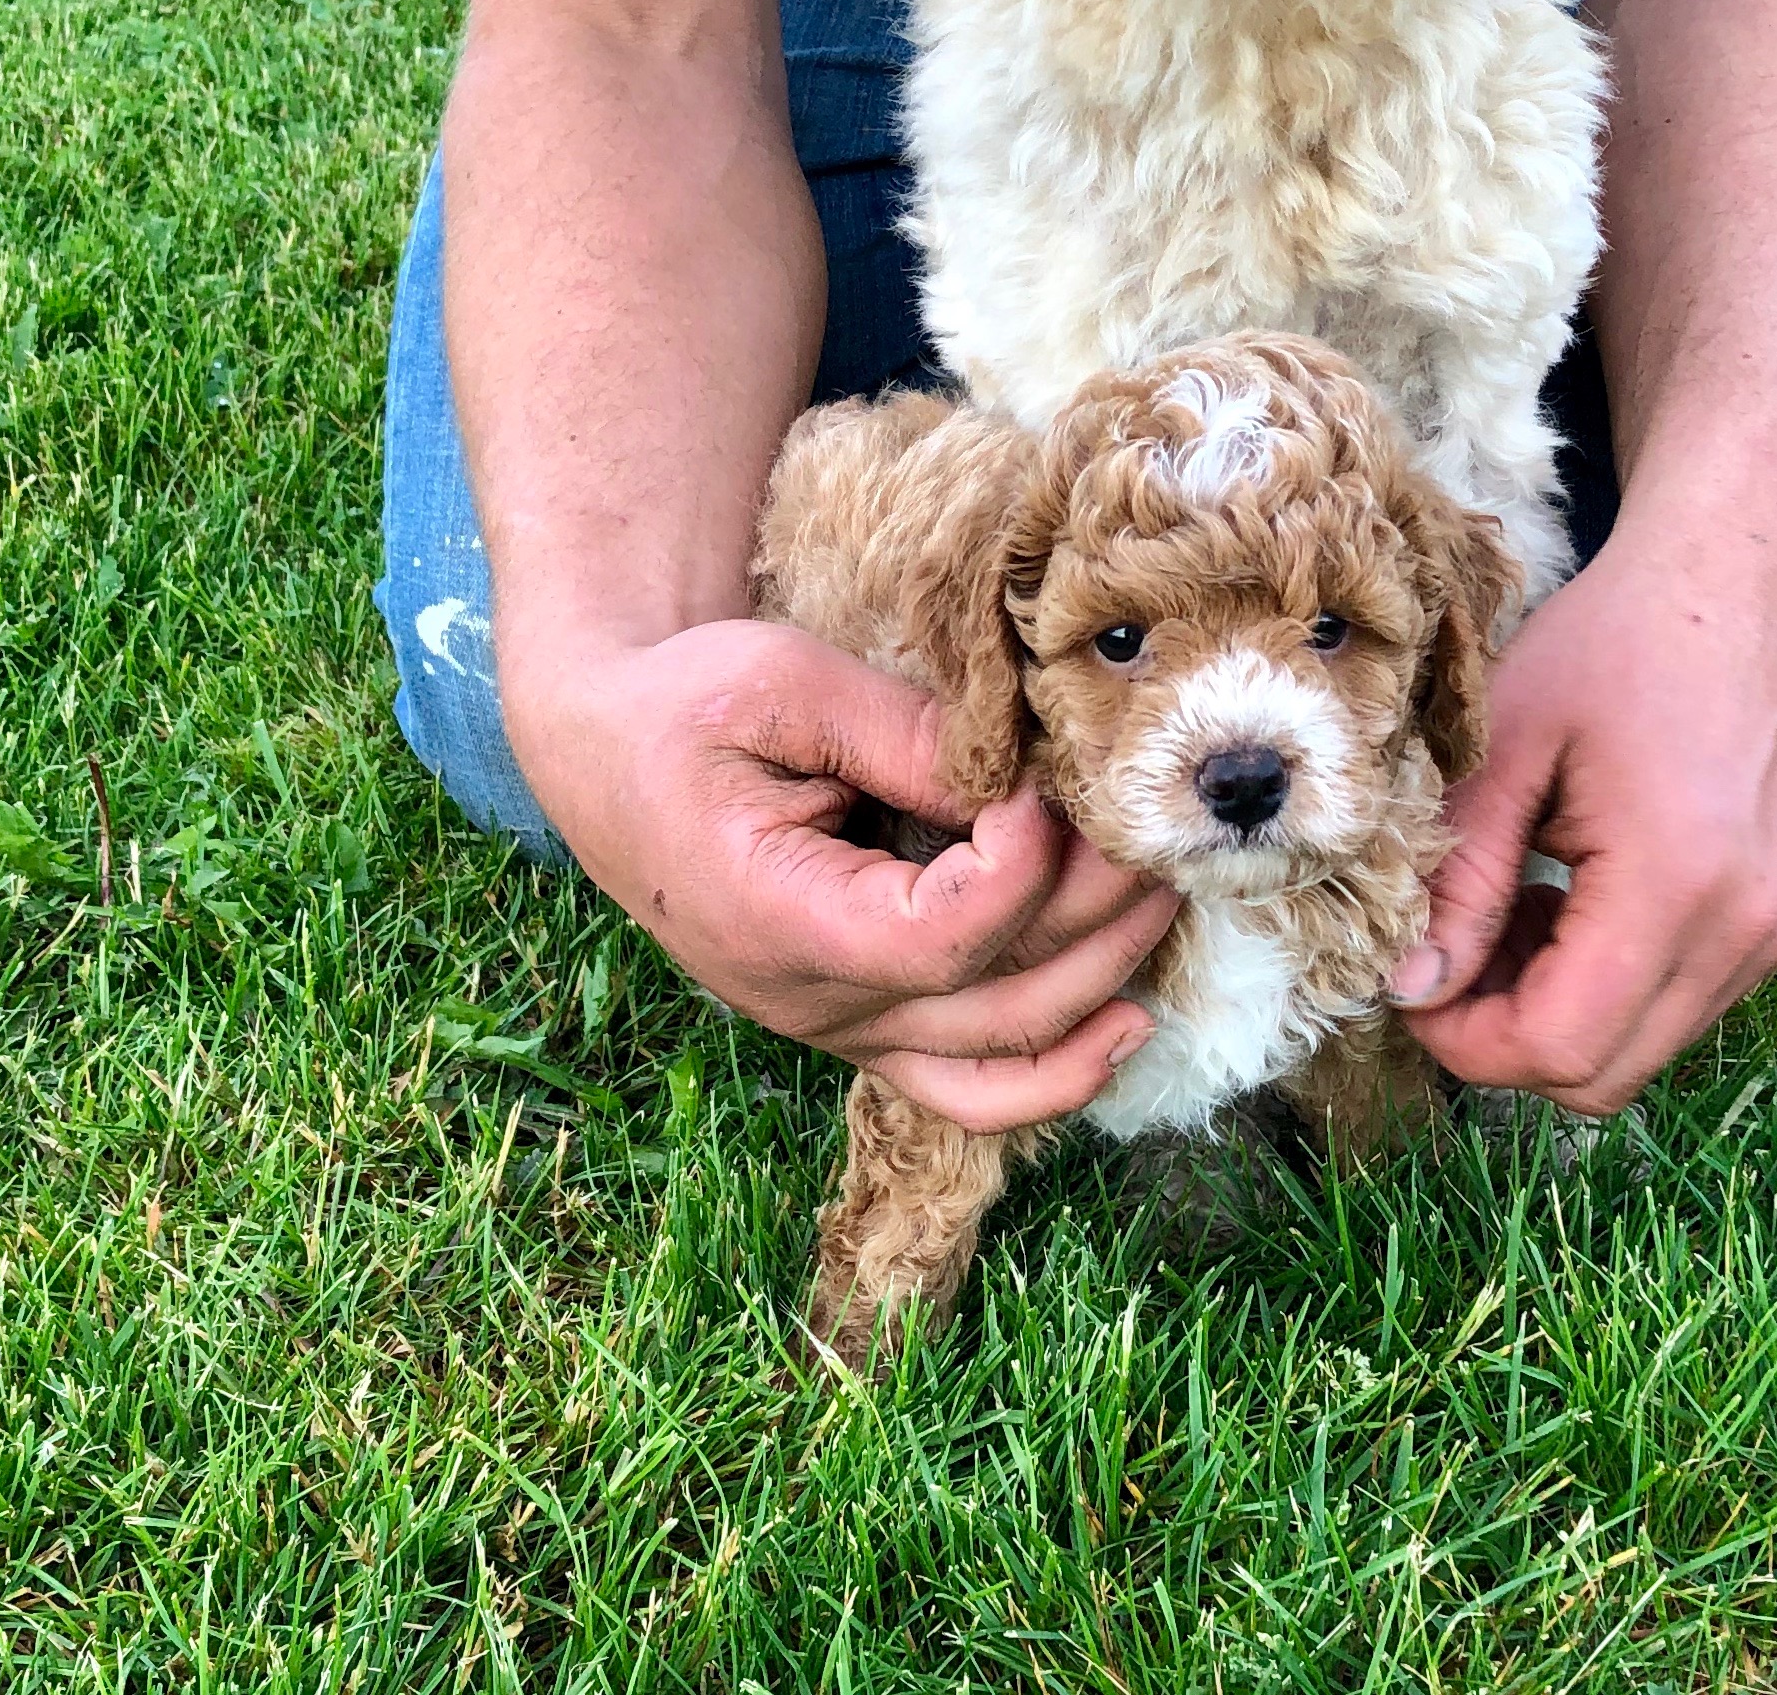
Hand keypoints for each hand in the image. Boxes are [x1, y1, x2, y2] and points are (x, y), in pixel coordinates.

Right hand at [510, 616, 1176, 1131]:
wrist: (612, 755)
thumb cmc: (688, 707)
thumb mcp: (782, 688)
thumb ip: (906, 739)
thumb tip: (1024, 778)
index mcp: (776, 921)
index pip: (939, 942)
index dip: (1020, 871)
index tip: (1041, 781)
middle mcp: (814, 1003)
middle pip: (995, 1001)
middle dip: (1094, 912)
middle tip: (1148, 822)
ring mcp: (843, 1029)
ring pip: (1001, 1057)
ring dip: (1101, 979)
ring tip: (1164, 892)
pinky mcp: (868, 1025)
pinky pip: (974, 1087)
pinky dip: (1059, 1073)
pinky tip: (1129, 1020)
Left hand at [1388, 532, 1776, 1113]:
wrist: (1729, 590)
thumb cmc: (1612, 645)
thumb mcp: (1505, 748)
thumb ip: (1460, 877)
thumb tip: (1412, 985)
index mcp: (1676, 885)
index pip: (1560, 1045)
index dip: (1467, 1042)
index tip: (1412, 986)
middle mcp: (1742, 931)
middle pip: (1603, 1075)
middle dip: (1503, 1040)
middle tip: (1445, 954)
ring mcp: (1770, 933)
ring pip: (1639, 1052)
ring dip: (1554, 1015)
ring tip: (1504, 913)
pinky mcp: (1775, 924)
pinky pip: (1676, 1006)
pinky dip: (1605, 987)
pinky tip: (1561, 905)